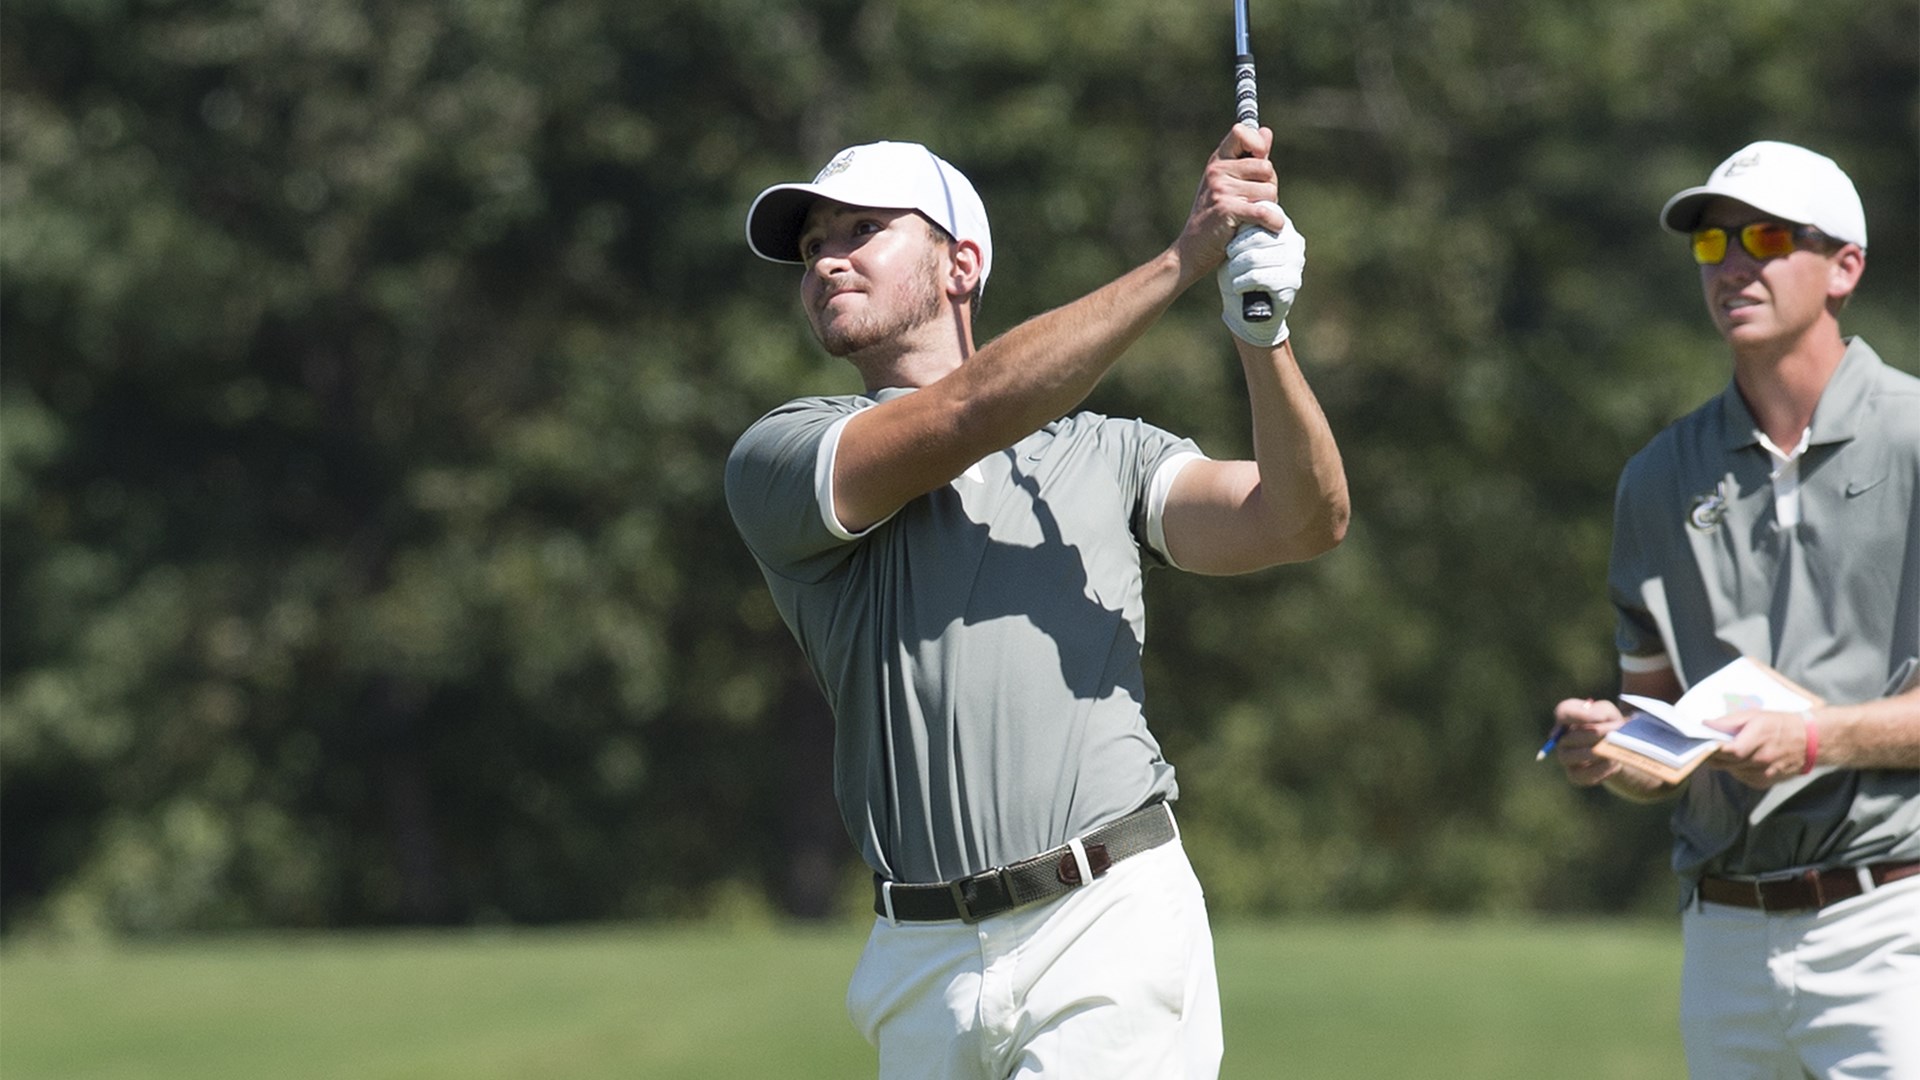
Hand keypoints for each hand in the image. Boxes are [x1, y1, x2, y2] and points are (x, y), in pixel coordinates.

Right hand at [1175, 127, 1288, 284]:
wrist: (1192, 250)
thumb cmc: (1215, 217)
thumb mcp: (1229, 183)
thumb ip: (1250, 159)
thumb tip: (1266, 132)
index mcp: (1218, 161)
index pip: (1241, 133)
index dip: (1257, 144)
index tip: (1259, 158)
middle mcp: (1217, 171)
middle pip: (1266, 167)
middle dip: (1269, 186)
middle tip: (1254, 202)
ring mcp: (1221, 190)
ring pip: (1269, 190)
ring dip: (1269, 206)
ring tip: (1251, 217)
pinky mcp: (1227, 210)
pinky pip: (1264, 210)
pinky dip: (1273, 221)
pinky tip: (1272, 226)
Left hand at [1217, 213, 1302, 346]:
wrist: (1247, 310)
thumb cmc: (1239, 272)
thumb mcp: (1238, 244)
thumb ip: (1242, 225)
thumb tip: (1236, 207)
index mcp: (1283, 226)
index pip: (1260, 214)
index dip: (1239, 230)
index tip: (1230, 244)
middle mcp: (1294, 241)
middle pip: (1255, 236)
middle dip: (1235, 250)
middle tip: (1229, 260)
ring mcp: (1295, 262)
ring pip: (1253, 257)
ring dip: (1235, 268)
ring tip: (1233, 275)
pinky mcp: (1291, 282)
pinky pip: (1257, 276)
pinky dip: (1240, 283)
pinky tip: (1238, 287)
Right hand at [1549, 697, 1626, 786]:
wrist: (1615, 748)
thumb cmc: (1609, 725)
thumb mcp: (1608, 712)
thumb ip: (1600, 712)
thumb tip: (1595, 726)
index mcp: (1566, 717)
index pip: (1562, 712)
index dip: (1581, 715)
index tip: (1601, 718)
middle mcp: (1560, 738)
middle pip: (1574, 736)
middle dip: (1597, 735)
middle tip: (1615, 734)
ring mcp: (1564, 757)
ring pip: (1581, 755)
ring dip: (1602, 752)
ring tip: (1616, 749)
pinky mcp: (1574, 775)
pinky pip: (1586, 774)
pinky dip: (1604, 769)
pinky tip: (1614, 764)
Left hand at [1705, 709, 1810, 787]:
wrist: (1812, 741)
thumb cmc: (1781, 724)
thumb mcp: (1755, 715)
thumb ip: (1729, 721)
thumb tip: (1706, 724)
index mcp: (1758, 740)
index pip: (1728, 751)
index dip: (1713, 750)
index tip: (1703, 744)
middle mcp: (1761, 760)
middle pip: (1727, 763)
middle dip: (1713, 757)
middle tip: (1707, 748)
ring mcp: (1765, 773)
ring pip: (1733, 772)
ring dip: (1725, 764)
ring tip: (1726, 752)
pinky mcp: (1766, 782)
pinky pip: (1743, 778)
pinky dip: (1737, 770)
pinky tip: (1741, 761)